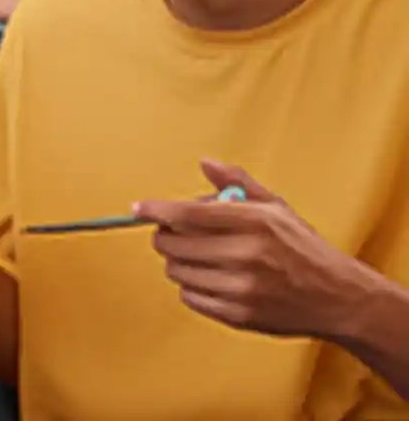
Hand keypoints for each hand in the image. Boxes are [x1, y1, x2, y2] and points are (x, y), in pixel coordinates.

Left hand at [135, 159, 380, 340]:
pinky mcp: (238, 315)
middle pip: (173, 243)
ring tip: (200, 256)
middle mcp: (246, 254)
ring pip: (177, 271)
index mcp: (255, 222)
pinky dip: (191, 286)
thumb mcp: (276, 207)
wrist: (338, 297)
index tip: (138, 209)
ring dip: (178, 261)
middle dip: (166, 235)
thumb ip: (238, 183)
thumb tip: (205, 162)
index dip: (157, 210)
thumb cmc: (303, 248)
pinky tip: (210, 278)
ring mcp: (242, 288)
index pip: (188, 213)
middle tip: (176, 233)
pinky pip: (189, 297)